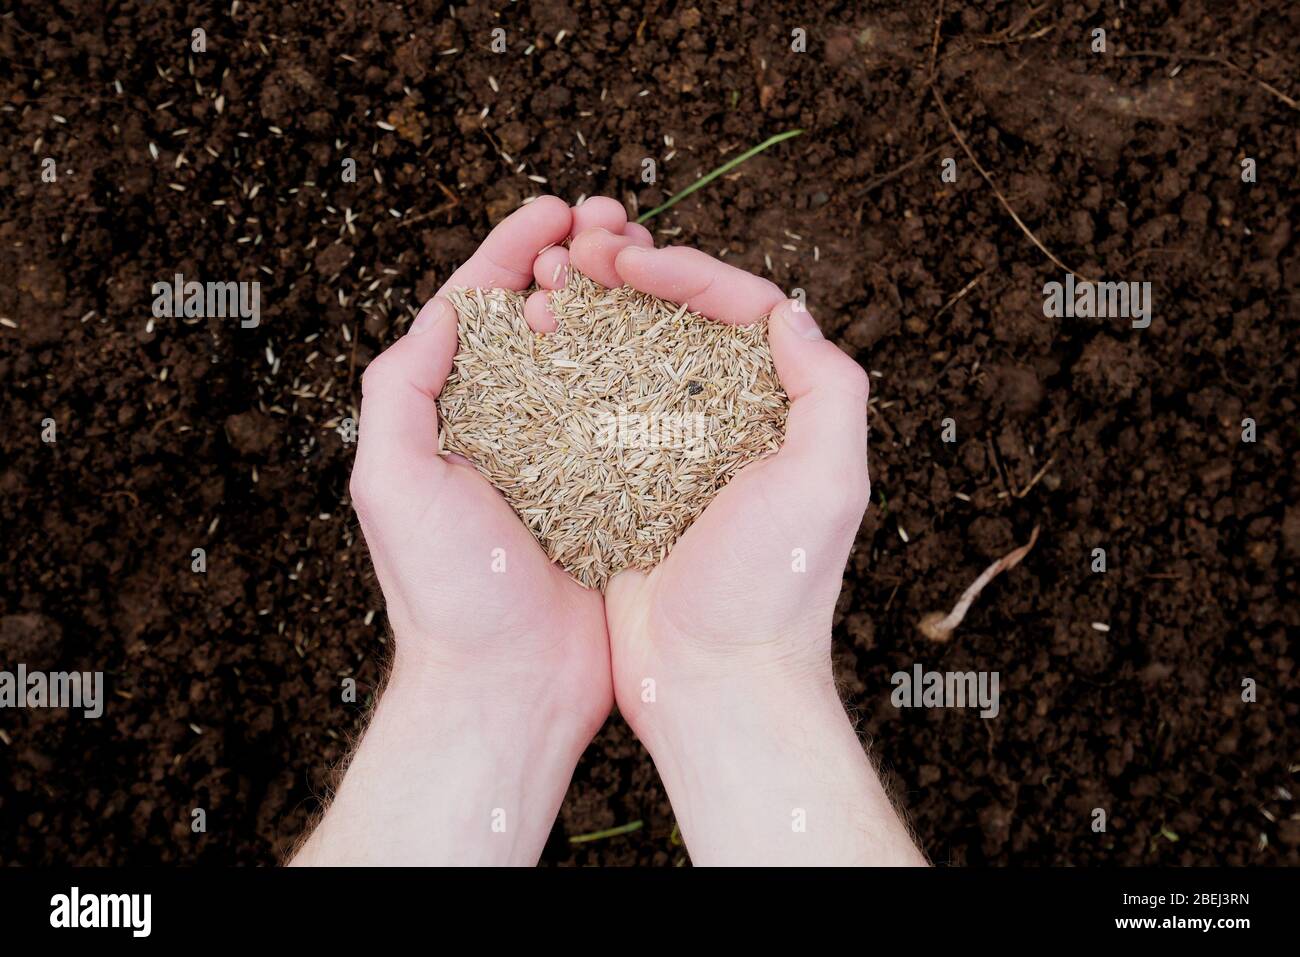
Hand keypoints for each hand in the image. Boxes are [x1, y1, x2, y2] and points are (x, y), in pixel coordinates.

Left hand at [295, 197, 644, 864]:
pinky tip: (679, 338)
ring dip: (618, 301)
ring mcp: (565, 456)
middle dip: (575, 260)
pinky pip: (635, 414)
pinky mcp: (614, 489)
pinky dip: (653, 368)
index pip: (479, 308)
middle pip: (543, 319)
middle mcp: (510, 426)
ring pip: (594, 355)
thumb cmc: (446, 592)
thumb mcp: (392, 481)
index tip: (554, 210)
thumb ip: (401, 389)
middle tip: (612, 221)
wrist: (507, 687)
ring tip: (645, 260)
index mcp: (451, 414)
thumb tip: (449, 310)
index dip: (512, 249)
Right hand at [570, 226, 925, 864]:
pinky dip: (557, 374)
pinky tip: (527, 348)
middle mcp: (717, 422)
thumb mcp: (829, 485)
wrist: (712, 683)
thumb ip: (829, 391)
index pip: (735, 308)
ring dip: (585, 311)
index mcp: (772, 410)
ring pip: (621, 357)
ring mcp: (659, 453)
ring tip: (546, 279)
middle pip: (672, 321)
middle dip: (626, 273)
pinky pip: (583, 414)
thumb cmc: (773, 588)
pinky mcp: (610, 486)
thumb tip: (786, 311)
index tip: (631, 259)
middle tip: (579, 247)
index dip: (685, 270)